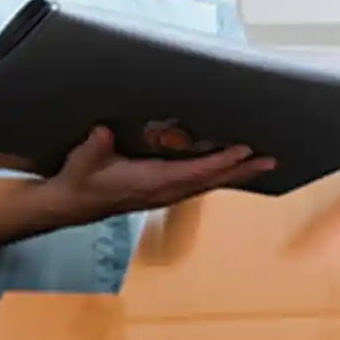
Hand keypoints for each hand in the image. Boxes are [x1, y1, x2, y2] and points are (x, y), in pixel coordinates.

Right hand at [41, 126, 275, 225]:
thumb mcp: (82, 162)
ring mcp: (165, 195)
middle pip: (210, 181)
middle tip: (271, 160)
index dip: (219, 162)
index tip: (242, 151)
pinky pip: (199, 185)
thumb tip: (103, 133)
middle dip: (241, 170)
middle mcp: (164, 192)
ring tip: (263, 164)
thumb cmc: (78, 181)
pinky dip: (220, 176)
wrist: (69, 206)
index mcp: (149, 183)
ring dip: (237, 174)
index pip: (193, 172)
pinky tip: (235, 171)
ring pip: (209, 184)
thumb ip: (94, 148)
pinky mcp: (164, 193)